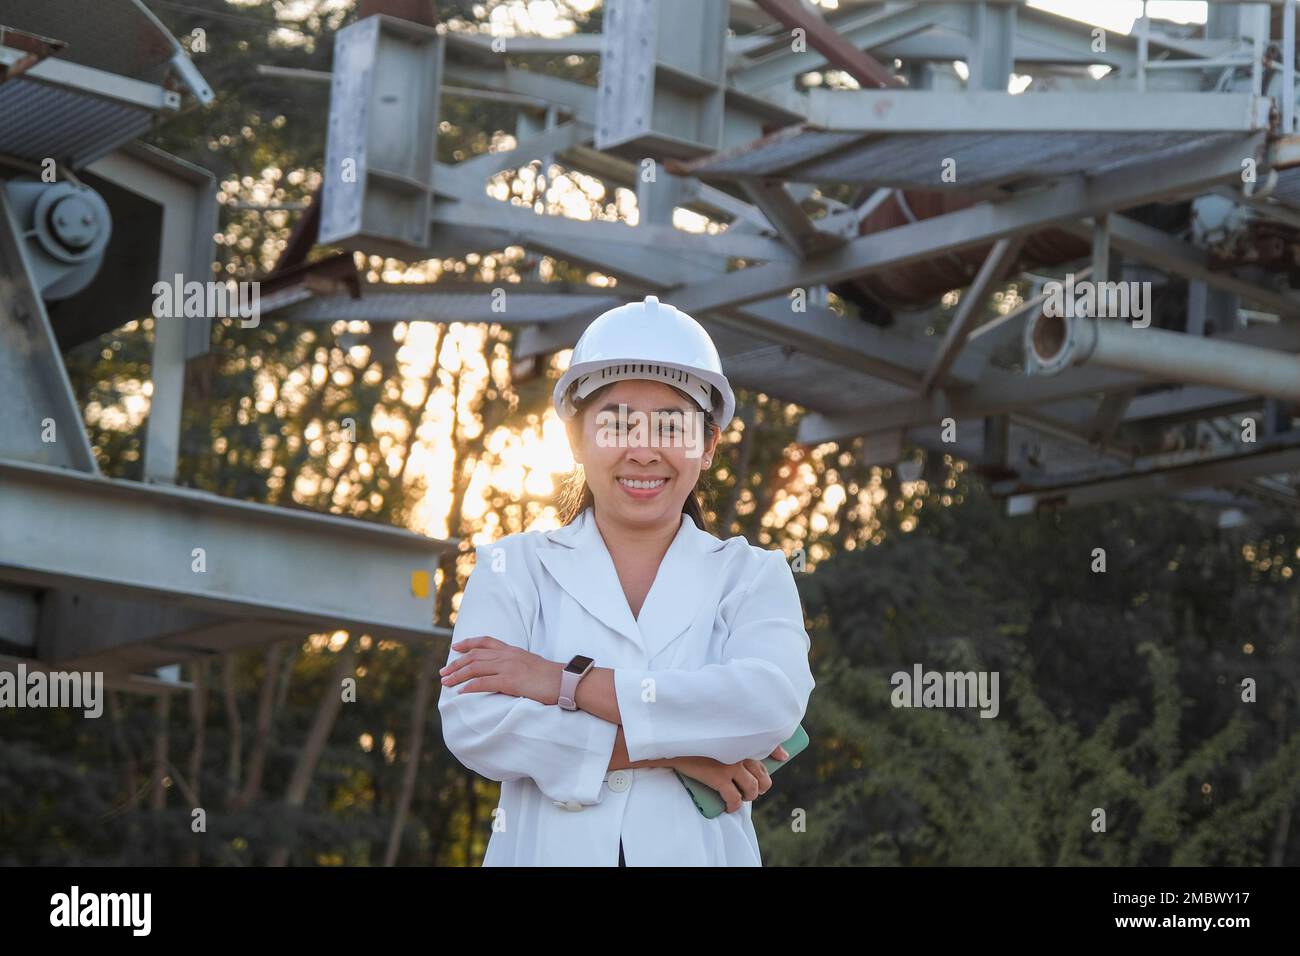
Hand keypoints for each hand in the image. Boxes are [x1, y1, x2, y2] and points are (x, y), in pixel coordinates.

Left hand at [439, 636, 562, 704]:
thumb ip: (517, 664)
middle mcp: (507, 655)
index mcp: (512, 650)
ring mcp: (508, 667)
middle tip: (443, 673)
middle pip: (474, 656)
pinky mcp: (510, 681)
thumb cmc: (552, 677)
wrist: (565, 681)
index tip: (455, 647)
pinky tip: (460, 692)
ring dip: (457, 675)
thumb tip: (507, 671)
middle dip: (456, 664)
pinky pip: (483, 683)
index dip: (468, 643)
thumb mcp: (531, 664)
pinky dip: (469, 687)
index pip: (486, 642)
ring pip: (475, 668)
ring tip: (446, 682)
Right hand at [671, 744, 785, 813]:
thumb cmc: (692, 737)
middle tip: (750, 788)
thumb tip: (766, 752)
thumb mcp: (713, 733)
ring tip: (740, 797)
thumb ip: (733, 737)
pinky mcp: (718, 777)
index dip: (776, 752)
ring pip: (751, 789)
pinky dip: (733, 806)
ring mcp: (730, 764)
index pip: (767, 744)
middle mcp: (739, 751)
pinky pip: (734, 798)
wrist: (672, 742)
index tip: (782, 756)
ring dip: (748, 797)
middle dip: (760, 785)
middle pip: (762, 774)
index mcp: (739, 738)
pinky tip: (729, 808)